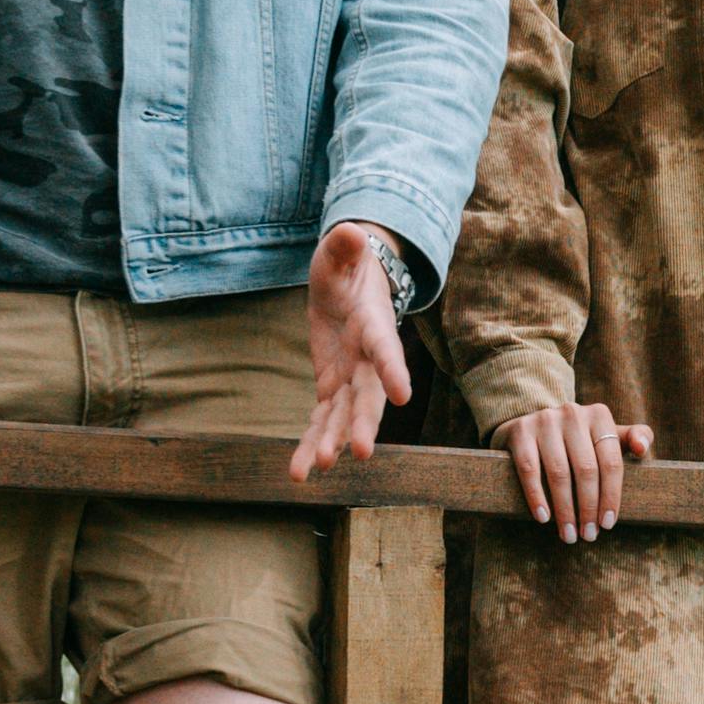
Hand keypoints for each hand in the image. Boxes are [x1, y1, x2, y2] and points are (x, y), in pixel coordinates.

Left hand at [291, 219, 413, 481]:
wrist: (349, 284)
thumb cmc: (347, 266)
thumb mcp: (340, 252)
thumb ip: (345, 247)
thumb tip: (350, 231)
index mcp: (373, 325)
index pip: (385, 349)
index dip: (394, 370)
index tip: (404, 394)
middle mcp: (367, 360)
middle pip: (369, 396)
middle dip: (364, 424)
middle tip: (359, 451)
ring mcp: (350, 378)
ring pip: (344, 416)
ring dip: (333, 441)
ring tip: (318, 467)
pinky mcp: (331, 388)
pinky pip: (322, 421)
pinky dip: (312, 444)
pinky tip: (299, 472)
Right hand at [500, 396, 649, 540]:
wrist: (530, 422)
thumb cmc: (577, 438)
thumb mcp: (605, 434)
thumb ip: (632, 437)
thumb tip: (642, 449)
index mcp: (599, 416)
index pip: (611, 462)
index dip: (611, 496)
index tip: (608, 524)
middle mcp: (573, 414)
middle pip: (586, 470)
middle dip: (588, 508)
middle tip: (588, 535)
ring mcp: (545, 420)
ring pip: (559, 473)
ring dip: (565, 510)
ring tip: (568, 534)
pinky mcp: (521, 431)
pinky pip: (529, 469)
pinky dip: (536, 496)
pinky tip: (543, 518)